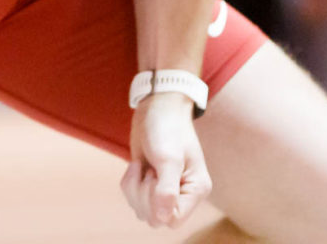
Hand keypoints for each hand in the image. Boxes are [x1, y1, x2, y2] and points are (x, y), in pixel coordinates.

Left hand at [120, 92, 211, 228]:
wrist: (156, 107)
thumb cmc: (167, 128)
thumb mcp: (168, 158)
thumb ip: (166, 190)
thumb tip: (162, 218)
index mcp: (196, 189)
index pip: (174, 219)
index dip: (157, 205)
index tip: (154, 179)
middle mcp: (183, 193)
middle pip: (155, 218)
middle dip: (143, 195)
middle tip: (149, 170)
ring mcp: (166, 191)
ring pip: (142, 211)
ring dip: (134, 189)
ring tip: (143, 166)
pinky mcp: (150, 185)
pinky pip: (134, 200)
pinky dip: (129, 183)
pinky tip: (137, 165)